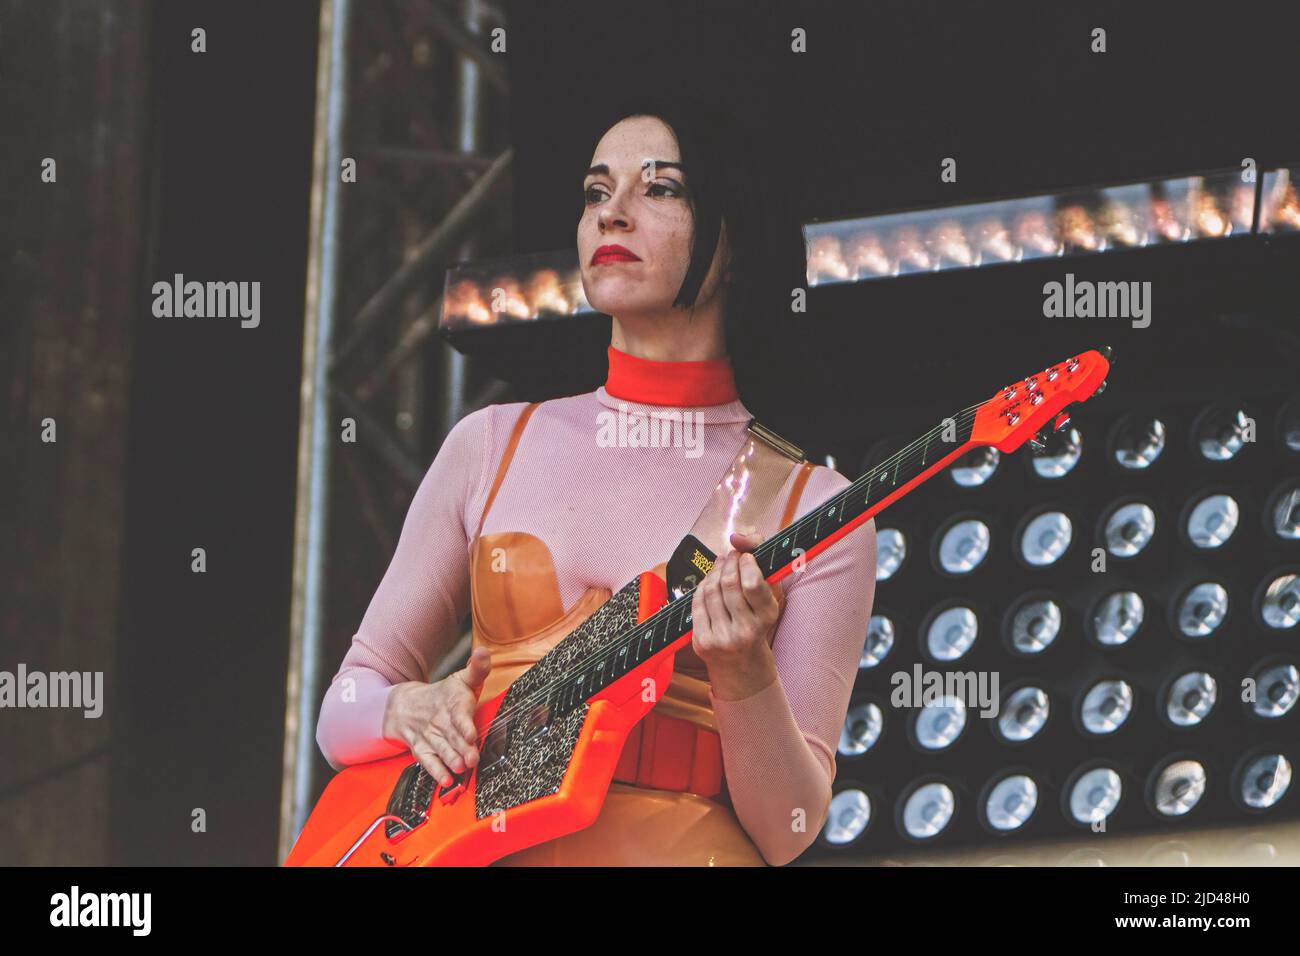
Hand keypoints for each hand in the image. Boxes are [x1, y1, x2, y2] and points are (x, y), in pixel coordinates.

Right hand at [381, 647, 491, 787]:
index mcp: (452, 703)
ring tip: (460, 769)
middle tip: (472, 759)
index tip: (472, 734)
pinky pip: (427, 761)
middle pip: (451, 736)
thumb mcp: (461, 679)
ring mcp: (429, 736)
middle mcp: (440, 721)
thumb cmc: (444, 694)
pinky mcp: (421, 749)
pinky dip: (435, 771)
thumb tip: (484, 652)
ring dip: (450, 760)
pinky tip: (445, 780)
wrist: (404, 705)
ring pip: (440, 749)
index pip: (459, 714)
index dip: (465, 725)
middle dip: (462, 748)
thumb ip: (477, 669)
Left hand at [690, 531, 781, 699]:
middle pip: (728, 584)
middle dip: (728, 562)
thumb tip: (737, 536)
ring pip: (710, 590)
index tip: (745, 555)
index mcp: (767, 618)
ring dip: (714, 571)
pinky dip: (702, 587)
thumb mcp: (767, 598)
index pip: (752, 584)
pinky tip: (709, 582)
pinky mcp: (702, 642)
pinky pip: (697, 603)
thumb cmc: (757, 622)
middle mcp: (746, 631)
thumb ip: (760, 562)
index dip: (746, 563)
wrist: (741, 665)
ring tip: (720, 564)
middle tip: (731, 554)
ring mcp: (722, 638)